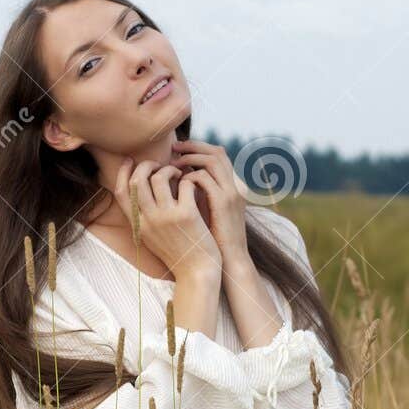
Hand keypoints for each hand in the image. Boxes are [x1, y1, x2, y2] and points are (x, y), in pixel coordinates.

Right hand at [114, 158, 220, 280]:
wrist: (197, 273)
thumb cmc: (178, 254)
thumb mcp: (152, 238)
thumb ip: (146, 217)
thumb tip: (145, 189)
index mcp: (138, 225)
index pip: (121, 192)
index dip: (122, 172)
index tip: (130, 160)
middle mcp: (148, 220)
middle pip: (137, 180)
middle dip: (147, 165)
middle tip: (159, 164)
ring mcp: (167, 217)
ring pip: (159, 177)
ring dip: (169, 169)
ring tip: (179, 174)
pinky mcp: (187, 215)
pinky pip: (184, 184)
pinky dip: (188, 180)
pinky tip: (194, 186)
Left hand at [172, 140, 249, 271]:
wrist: (230, 261)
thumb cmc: (213, 241)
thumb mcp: (207, 213)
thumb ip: (197, 195)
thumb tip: (177, 182)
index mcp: (232, 187)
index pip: (218, 155)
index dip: (199, 148)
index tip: (178, 151)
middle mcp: (235, 186)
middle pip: (216, 152)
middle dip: (193, 146)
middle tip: (173, 148)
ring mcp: (231, 193)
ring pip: (212, 160)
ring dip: (190, 158)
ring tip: (173, 164)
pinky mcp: (224, 203)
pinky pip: (204, 178)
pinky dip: (189, 176)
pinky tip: (178, 184)